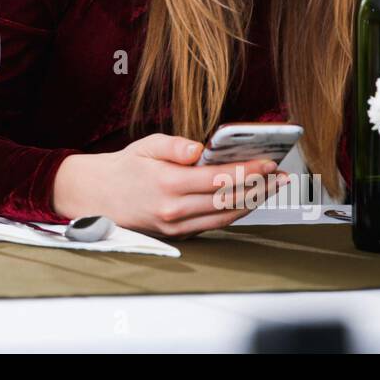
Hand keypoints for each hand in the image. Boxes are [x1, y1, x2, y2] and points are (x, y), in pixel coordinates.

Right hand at [51, 133, 289, 237]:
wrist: (97, 196)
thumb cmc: (125, 167)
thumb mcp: (145, 145)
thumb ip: (174, 145)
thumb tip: (199, 147)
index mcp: (168, 183)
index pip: (219, 178)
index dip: (248, 170)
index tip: (268, 162)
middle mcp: (175, 209)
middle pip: (229, 199)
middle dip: (259, 187)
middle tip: (281, 176)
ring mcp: (177, 226)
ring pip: (226, 216)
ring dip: (253, 202)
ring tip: (272, 188)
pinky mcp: (179, 234)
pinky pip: (214, 223)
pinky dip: (235, 211)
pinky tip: (248, 199)